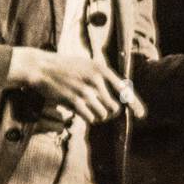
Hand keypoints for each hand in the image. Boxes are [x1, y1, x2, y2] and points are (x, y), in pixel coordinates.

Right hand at [8, 48, 131, 123]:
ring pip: (103, 115)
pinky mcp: (74, 101)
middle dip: (110, 114)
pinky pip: (90, 118)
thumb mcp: (86, 64)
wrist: (41, 67)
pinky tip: (81, 112)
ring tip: (89, 110)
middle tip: (102, 112)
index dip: (135, 103)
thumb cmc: (65, 67)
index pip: (124, 89)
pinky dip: (88, 118)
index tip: (141, 115)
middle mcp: (96, 80)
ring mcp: (85, 91)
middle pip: (115, 107)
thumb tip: (119, 94)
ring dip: (98, 117)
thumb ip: (102, 77)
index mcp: (101, 69)